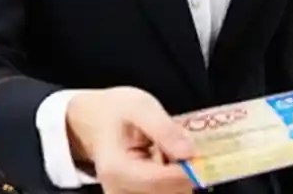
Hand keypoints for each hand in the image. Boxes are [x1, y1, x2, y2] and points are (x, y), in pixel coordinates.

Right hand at [66, 87, 196, 193]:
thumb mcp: (140, 107)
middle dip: (184, 170)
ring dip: (179, 174)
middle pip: (171, 192)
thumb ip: (164, 129)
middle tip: (178, 145)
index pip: (162, 181)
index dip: (188, 169)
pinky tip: (163, 162)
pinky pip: (166, 193)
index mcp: (117, 169)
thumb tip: (190, 153)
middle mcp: (119, 191)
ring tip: (166, 151)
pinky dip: (173, 179)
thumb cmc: (116, 111)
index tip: (197, 151)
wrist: (95, 122)